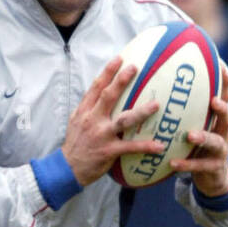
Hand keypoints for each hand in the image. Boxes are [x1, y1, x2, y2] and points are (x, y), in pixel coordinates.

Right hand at [62, 56, 164, 186]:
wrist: (68, 168)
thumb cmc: (75, 144)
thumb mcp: (76, 121)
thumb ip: (88, 107)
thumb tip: (101, 92)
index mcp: (85, 111)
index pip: (96, 87)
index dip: (108, 72)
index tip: (119, 58)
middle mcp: (93, 120)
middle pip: (108, 96)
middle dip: (121, 81)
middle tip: (135, 68)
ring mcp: (101, 135)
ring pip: (123, 120)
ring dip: (140, 112)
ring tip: (155, 105)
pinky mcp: (109, 151)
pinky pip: (130, 147)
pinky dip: (145, 146)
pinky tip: (159, 146)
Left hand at [169, 63, 227, 197]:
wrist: (213, 179)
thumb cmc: (199, 148)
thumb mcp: (196, 128)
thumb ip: (185, 112)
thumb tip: (162, 89)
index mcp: (217, 121)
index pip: (223, 98)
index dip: (224, 82)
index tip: (221, 65)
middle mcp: (222, 134)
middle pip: (226, 118)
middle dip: (222, 108)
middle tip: (213, 101)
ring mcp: (219, 152)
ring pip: (215, 142)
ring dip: (203, 137)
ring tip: (190, 136)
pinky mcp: (213, 169)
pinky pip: (199, 167)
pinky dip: (186, 165)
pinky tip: (172, 163)